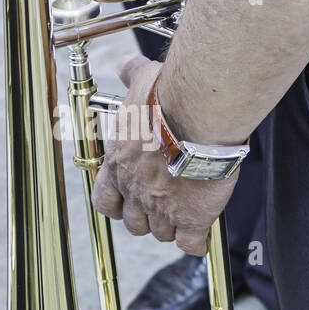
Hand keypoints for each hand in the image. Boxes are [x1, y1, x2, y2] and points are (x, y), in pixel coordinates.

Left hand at [91, 55, 238, 255]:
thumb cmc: (168, 98)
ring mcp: (162, 208)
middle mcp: (135, 190)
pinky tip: (204, 230)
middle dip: (147, 217)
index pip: (104, 201)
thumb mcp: (143, 82)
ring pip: (161, 234)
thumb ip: (133, 75)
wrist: (196, 114)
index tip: (127, 199)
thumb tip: (127, 64)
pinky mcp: (192, 218)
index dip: (117, 203)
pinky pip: (191, 244)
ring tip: (187, 212)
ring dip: (172, 227)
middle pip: (134, 223)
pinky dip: (197, 240)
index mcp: (119, 165)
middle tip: (163, 204)